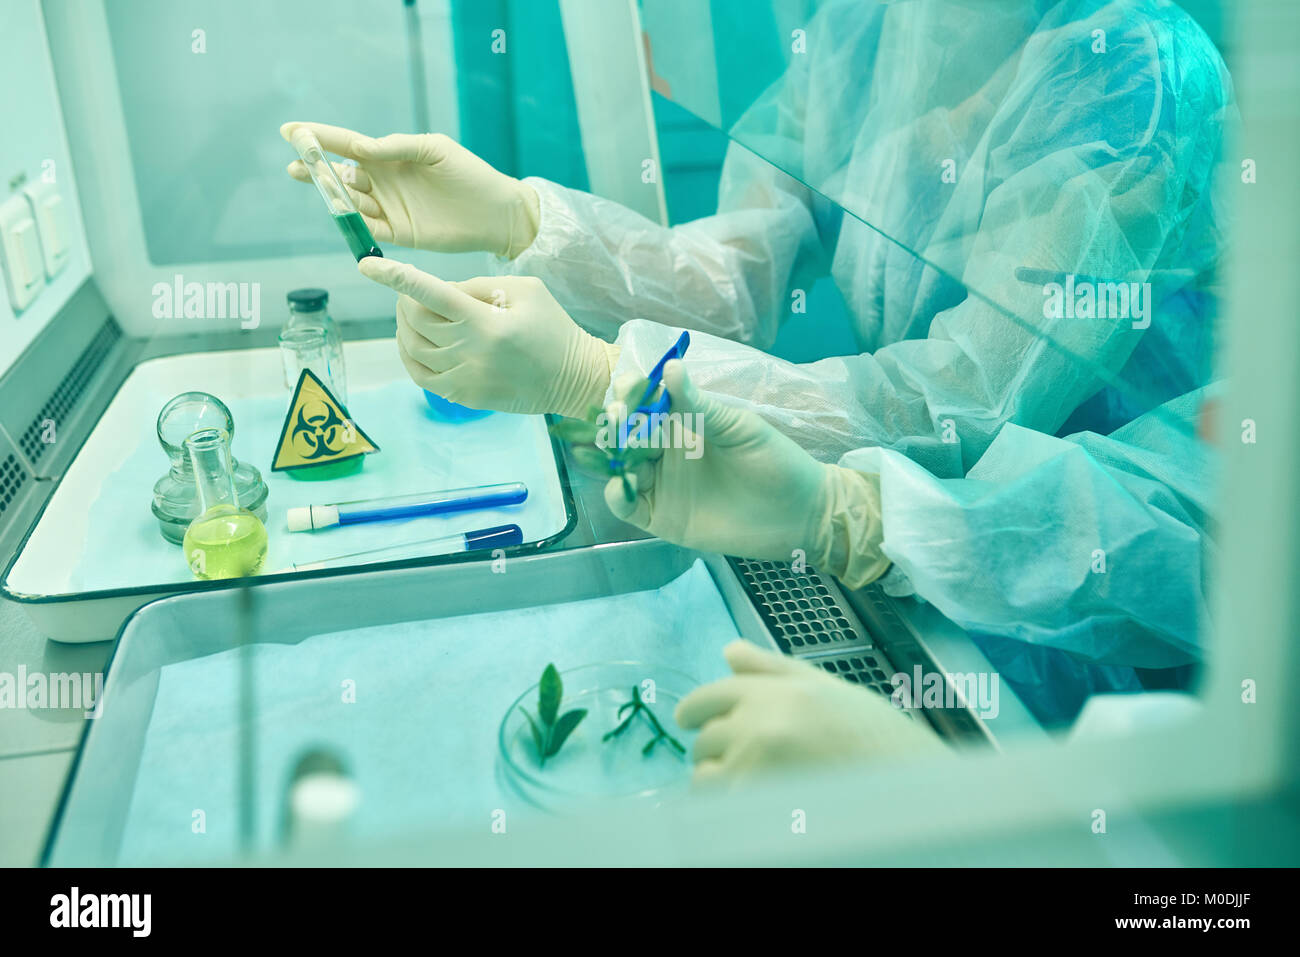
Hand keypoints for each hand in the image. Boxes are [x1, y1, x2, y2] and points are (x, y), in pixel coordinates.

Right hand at [281, 122, 539, 257]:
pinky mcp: (399, 234)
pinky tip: (340, 215)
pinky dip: (353, 224)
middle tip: (294, 166)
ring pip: (351, 202)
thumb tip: (360, 146)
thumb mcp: (434, 150)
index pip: (347, 145)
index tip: (291, 131)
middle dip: (316, 170)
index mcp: (390, 155)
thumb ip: (397, 147)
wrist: (496, 212)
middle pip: (341, 175)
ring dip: (333, 196)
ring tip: (318, 186)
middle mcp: (384, 181)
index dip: (319, 138)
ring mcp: (389, 208)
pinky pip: (369, 229)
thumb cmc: (469, 173)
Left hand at [358, 259, 617, 416]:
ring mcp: (465, 378)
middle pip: (414, 320)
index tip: (367, 264)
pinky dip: (410, 356)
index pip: (430, 294)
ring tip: (413, 316)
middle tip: (409, 293)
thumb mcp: (526, 290)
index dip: (395, 276)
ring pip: (412, 348)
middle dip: (403, 300)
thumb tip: (438, 290)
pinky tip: (415, 344)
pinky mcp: (465, 397)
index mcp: (486, 321)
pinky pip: (421, 376)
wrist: (574, 378)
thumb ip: (478, 286)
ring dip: (404, 328)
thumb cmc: (553, 327)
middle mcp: (470, 352)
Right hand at [603, 361, 889, 583]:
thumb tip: (671, 367)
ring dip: (610, 458)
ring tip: (613, 452)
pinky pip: (629, 505)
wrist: (797, 513)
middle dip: (615, 425)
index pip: (645, 403)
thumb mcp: (739, 428)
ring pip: (621, 467)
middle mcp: (666, 451)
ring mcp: (661, 484)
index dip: (631, 393)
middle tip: (614, 419)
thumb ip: (701, 406)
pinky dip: (617, 496)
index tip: (627, 387)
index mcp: (683, 422)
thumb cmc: (774, 462)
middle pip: (626, 434)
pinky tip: (620, 486)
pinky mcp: (661, 516)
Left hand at [676, 641, 946, 784]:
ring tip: (759, 785)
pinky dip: (730, 809)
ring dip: (719, 782)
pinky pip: (718, 810)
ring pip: (704, 778)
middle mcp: (758, 725)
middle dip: (716, 749)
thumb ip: (771, 670)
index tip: (692, 722)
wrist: (911, 790)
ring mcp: (755, 769)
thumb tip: (728, 651)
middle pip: (703, 739)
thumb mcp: (825, 689)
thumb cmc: (874, 738)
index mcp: (775, 691)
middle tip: (750, 760)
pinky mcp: (756, 807)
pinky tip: (764, 804)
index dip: (695, 712)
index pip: (708, 697)